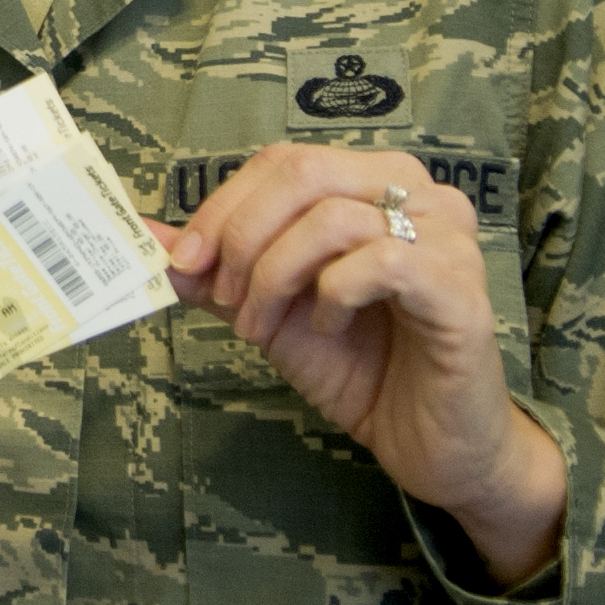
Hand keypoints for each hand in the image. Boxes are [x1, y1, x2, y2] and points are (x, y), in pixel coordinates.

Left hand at [154, 143, 565, 587]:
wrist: (430, 442)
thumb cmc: (361, 365)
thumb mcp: (270, 310)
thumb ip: (215, 271)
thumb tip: (145, 233)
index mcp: (373, 182)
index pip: (280, 162)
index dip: (222, 207)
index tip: (184, 261)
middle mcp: (418, 192)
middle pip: (302, 171)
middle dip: (241, 234)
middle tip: (223, 296)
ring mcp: (446, 235)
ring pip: (330, 217)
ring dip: (274, 275)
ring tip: (261, 327)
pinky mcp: (460, 286)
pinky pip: (378, 260)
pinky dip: (331, 293)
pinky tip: (327, 327)